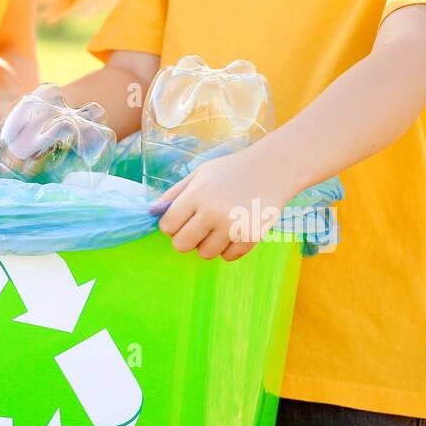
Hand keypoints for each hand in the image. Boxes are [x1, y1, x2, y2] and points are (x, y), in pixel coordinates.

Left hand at [154, 145, 296, 260]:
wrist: (274, 168)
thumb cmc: (232, 170)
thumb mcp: (199, 174)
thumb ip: (174, 194)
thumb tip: (151, 212)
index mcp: (197, 195)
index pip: (167, 226)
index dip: (172, 225)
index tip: (183, 219)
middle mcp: (213, 213)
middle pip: (181, 245)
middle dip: (186, 238)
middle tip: (199, 227)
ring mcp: (233, 227)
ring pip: (205, 254)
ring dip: (208, 244)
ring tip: (219, 227)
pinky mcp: (252, 237)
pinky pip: (229, 257)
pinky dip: (229, 249)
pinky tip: (234, 232)